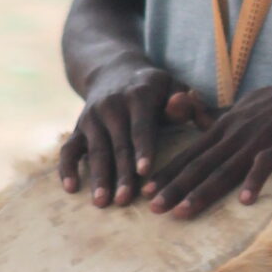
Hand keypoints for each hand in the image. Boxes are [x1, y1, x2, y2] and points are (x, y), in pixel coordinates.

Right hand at [59, 64, 209, 206]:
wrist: (112, 69)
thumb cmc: (153, 86)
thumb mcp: (173, 85)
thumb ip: (189, 103)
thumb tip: (204, 119)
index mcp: (139, 96)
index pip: (141, 126)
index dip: (142, 149)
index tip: (144, 171)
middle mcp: (111, 106)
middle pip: (117, 144)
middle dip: (120, 173)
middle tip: (125, 200)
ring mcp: (92, 117)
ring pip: (94, 150)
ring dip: (97, 177)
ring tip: (102, 202)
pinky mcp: (78, 126)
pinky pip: (69, 149)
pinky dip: (67, 168)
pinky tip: (71, 190)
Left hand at [147, 60, 271, 218]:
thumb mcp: (247, 104)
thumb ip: (223, 117)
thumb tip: (202, 121)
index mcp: (226, 127)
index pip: (190, 153)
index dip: (168, 173)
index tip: (146, 191)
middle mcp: (236, 134)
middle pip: (200, 165)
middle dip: (174, 188)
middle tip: (152, 209)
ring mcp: (258, 140)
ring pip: (224, 169)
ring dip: (202, 192)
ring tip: (183, 211)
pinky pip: (264, 166)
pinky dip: (253, 182)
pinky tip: (244, 201)